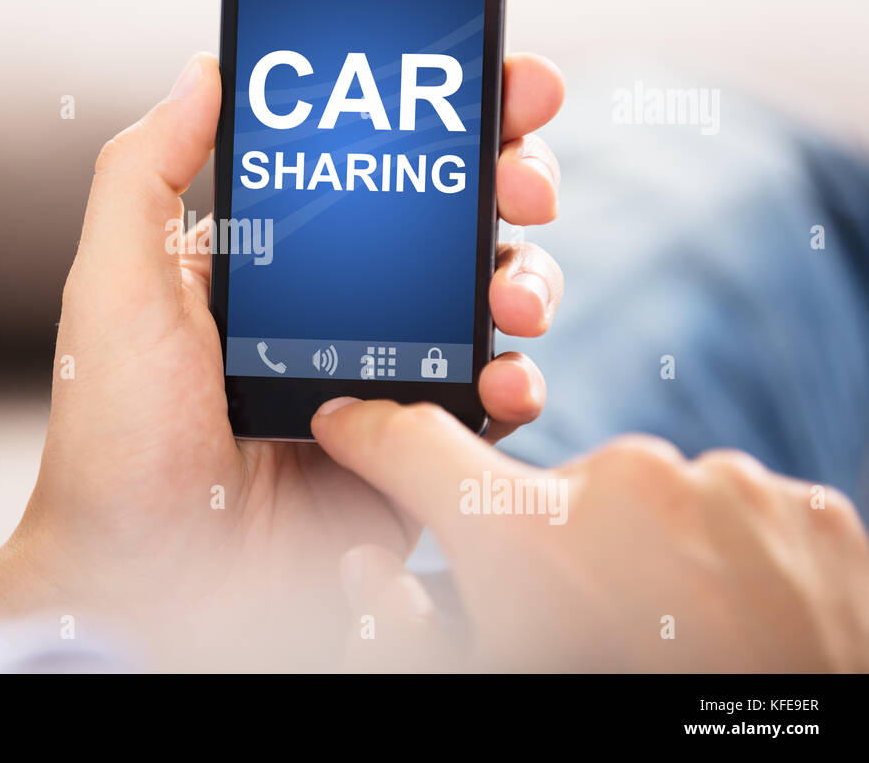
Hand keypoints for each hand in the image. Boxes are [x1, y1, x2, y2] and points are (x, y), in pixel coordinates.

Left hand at [0, 52, 565, 668]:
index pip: (374, 163)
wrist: (146, 578)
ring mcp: (384, 374)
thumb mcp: (114, 283)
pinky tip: (507, 380)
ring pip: (491, 298)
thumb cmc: (115, 435)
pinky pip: (494, 402)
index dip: (443, 115)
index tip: (498, 83)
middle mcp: (339, 305)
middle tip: (522, 183)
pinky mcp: (415, 450)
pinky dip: (521, 381)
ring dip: (529, 276)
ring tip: (514, 298)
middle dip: (509, 181)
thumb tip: (208, 68)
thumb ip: (145, 169)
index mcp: (277, 257)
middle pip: (453, 218)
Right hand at [315, 400, 868, 670]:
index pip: (411, 442)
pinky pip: (735, 512)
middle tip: (584, 616)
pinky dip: (727, 557)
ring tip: (668, 630)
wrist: (796, 757)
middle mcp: (626, 485)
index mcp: (530, 537)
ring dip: (646, 551)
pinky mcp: (807, 511)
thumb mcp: (484, 679)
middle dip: (555, 543)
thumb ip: (401, 626)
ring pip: (652, 499)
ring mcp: (728, 491)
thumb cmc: (613, 708)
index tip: (349, 425)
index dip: (368, 434)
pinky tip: (735, 620)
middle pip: (550, 490)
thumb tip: (368, 566)